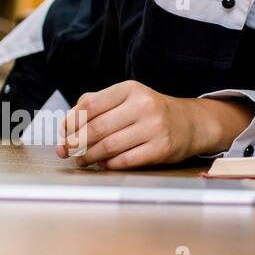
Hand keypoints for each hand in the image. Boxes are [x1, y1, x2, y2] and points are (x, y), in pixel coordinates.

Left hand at [55, 81, 253, 168]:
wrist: (189, 123)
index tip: (65, 134)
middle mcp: (144, 105)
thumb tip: (65, 129)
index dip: (70, 123)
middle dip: (76, 144)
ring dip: (89, 157)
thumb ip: (95, 106)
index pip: (89, 106)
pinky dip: (108, 165)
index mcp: (131, 89)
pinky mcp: (161, 148)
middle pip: (96, 128)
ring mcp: (155, 127)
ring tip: (84, 159)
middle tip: (69, 151)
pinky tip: (105, 163)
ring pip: (108, 147)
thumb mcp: (126, 98)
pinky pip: (124, 161)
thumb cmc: (148, 112)